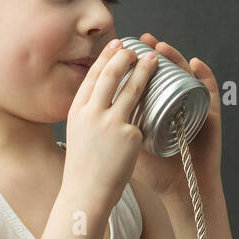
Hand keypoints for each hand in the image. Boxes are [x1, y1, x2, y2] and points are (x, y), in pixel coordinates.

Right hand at [62, 37, 159, 213]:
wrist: (86, 193)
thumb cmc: (84, 167)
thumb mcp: (79, 133)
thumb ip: (90, 114)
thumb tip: (102, 97)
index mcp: (76, 110)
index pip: (93, 76)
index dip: (106, 58)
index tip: (116, 45)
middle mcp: (91, 113)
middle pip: (110, 75)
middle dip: (126, 57)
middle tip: (138, 48)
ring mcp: (110, 123)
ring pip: (131, 89)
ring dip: (145, 70)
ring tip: (156, 59)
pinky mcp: (129, 136)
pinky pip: (143, 118)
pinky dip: (153, 109)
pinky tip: (162, 98)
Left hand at [128, 33, 222, 196]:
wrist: (181, 192)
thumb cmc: (156, 174)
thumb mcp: (128, 147)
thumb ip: (113, 129)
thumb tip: (90, 108)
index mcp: (154, 109)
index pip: (144, 79)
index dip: (133, 63)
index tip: (119, 49)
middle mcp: (174, 105)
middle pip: (164, 72)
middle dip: (152, 54)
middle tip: (141, 40)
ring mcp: (192, 108)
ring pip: (186, 76)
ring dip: (176, 59)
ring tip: (162, 48)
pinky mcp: (211, 116)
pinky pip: (210, 92)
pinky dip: (206, 76)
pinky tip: (196, 64)